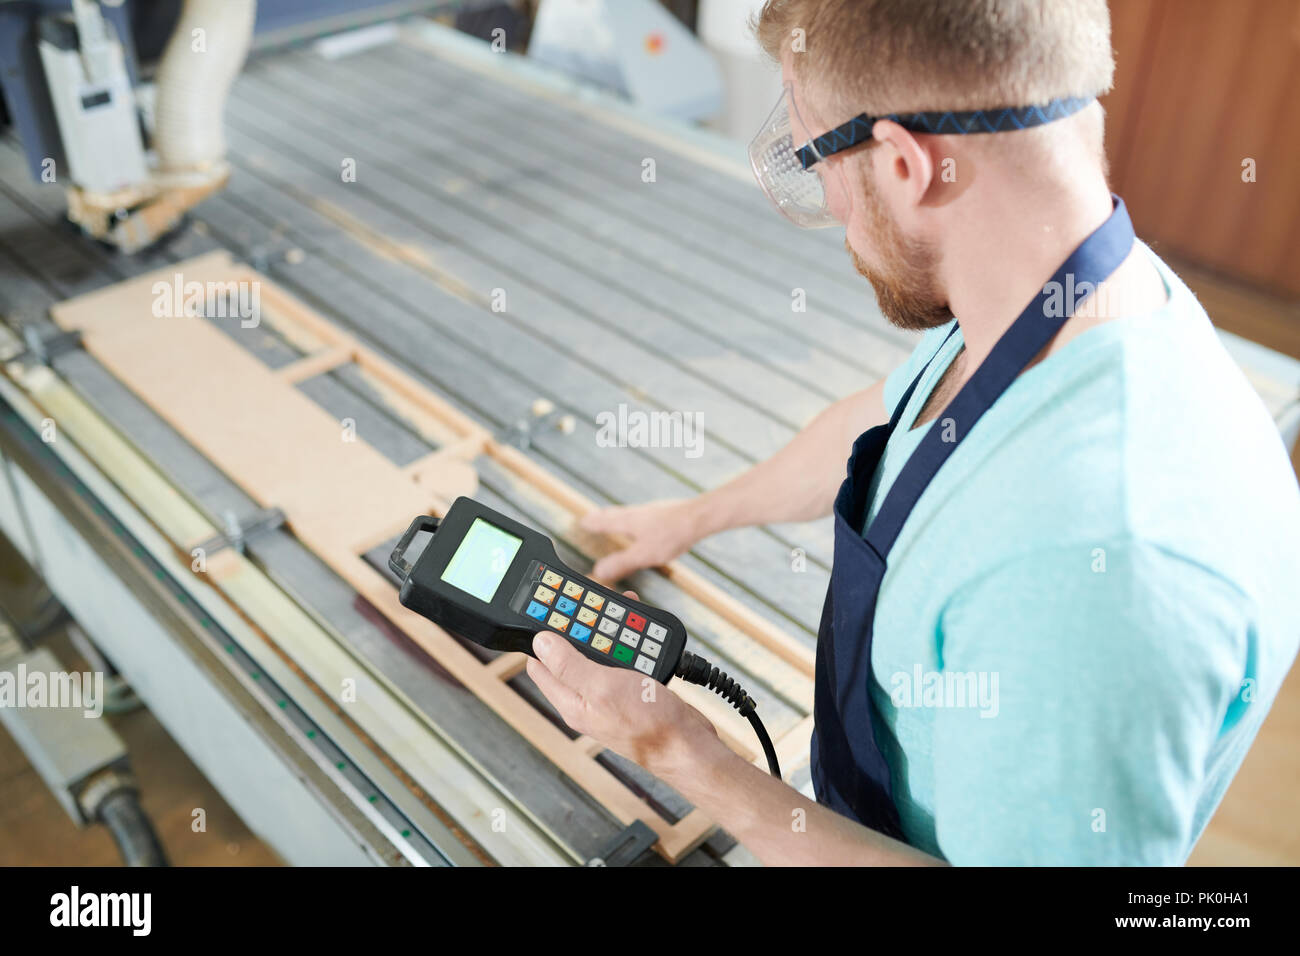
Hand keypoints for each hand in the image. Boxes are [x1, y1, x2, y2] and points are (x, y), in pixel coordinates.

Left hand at [526, 590, 719, 776]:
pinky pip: (625, 660)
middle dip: (581, 628)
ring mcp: (610, 695)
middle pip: (571, 653)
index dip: (542, 636)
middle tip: (594, 606)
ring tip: (624, 615)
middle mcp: (586, 698)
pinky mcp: (632, 691)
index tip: (551, 612)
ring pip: (602, 653)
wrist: (687, 745)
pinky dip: (631, 644)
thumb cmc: (648, 725)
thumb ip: (569, 665)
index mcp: (571, 701)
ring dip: (610, 633)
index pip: (541, 663)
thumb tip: (540, 643)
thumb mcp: (602, 687)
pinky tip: (641, 635)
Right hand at [580, 498, 706, 582]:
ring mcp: (652, 511)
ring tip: (615, 520)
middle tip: (592, 517)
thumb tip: (598, 571)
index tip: (582, 522)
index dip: (593, 523)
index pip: (604, 521)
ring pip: (629, 513)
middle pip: (614, 513)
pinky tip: (646, 525)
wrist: (699, 518)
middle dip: (602, 517)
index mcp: (627, 521)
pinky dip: (636, 520)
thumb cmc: (672, 535)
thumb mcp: (642, 555)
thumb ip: (621, 563)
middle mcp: (637, 513)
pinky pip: (644, 516)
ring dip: (618, 517)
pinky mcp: (666, 513)